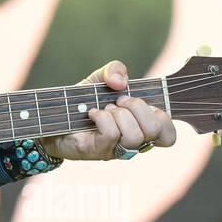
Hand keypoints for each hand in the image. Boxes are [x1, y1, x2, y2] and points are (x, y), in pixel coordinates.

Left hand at [38, 60, 176, 160]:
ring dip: (119, 115)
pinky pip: (112, 134)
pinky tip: (92, 114)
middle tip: (120, 101)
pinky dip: (102, 118)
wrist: (52, 116)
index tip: (145, 102)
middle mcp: (133, 143)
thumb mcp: (100, 78)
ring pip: (135, 136)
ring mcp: (116, 150)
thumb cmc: (81, 101)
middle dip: (139, 108)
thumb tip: (121, 83)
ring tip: (105, 108)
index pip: (169, 136)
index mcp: (141, 127)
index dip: (163, 117)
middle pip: (156, 131)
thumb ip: (115, 70)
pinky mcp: (98, 151)